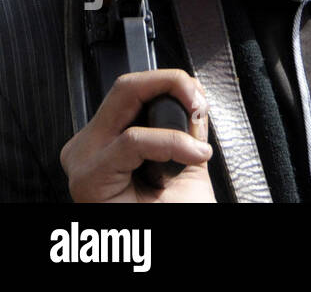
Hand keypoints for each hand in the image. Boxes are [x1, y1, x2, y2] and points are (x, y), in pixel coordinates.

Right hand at [60, 70, 215, 202]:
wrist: (163, 255)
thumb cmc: (175, 216)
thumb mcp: (187, 160)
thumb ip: (187, 126)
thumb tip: (194, 96)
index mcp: (107, 141)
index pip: (134, 89)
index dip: (171, 83)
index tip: (200, 97)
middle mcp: (88, 146)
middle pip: (127, 86)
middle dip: (171, 83)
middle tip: (199, 102)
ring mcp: (83, 161)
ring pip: (127, 101)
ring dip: (173, 117)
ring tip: (196, 142)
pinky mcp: (87, 178)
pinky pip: (133, 140)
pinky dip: (170, 143)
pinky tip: (190, 155)